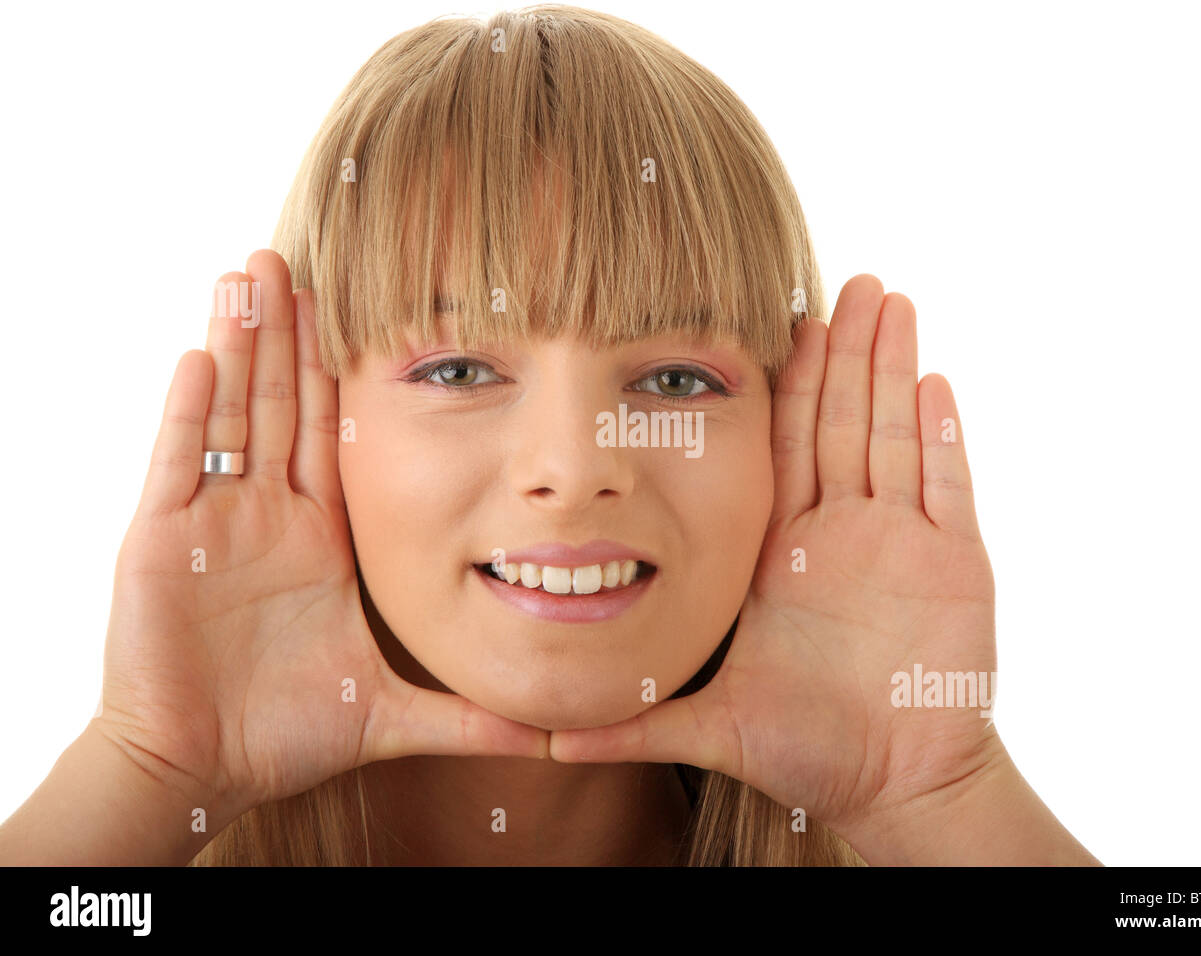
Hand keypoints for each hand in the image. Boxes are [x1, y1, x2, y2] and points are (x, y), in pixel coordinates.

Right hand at [97, 250, 547, 824]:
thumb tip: (551, 740)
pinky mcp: (162, 546)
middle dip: (287, 332)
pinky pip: (178, 467)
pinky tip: (200, 355)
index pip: (334, 433)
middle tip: (292, 256)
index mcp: (321, 537)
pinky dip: (186, 413)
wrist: (206, 771)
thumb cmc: (286, 735)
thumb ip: (469, 718)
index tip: (357, 305)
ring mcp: (213, 525)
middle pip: (280, 404)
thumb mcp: (390, 711)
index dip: (341, 370)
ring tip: (248, 274)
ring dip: (239, 346)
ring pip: (231, 416)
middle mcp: (268, 517)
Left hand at [549, 274, 1001, 848]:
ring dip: (892, 369)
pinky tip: (936, 379)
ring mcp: (901, 545)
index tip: (777, 321)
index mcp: (784, 551)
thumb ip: (631, 724)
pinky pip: (947, 489)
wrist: (892, 788)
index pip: (782, 448)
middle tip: (847, 280)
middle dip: (845, 351)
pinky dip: (944, 437)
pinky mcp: (954, 568)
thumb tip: (539, 740)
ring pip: (894, 436)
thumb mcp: (708, 724)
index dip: (785, 386)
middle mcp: (843, 534)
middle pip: (841, 422)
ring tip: (888, 299)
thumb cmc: (806, 753)